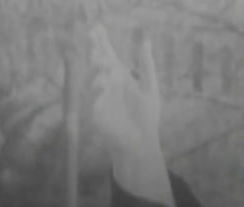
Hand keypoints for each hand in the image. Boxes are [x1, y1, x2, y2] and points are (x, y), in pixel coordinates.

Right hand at [89, 25, 161, 162]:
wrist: (141, 142)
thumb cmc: (146, 116)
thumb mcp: (150, 87)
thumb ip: (146, 65)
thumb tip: (146, 41)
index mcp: (119, 77)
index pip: (107, 55)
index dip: (102, 42)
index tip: (98, 28)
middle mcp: (107, 84)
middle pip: (97, 64)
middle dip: (97, 53)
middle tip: (98, 42)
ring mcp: (100, 97)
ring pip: (93, 78)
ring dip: (98, 69)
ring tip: (107, 62)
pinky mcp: (97, 111)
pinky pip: (94, 97)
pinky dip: (99, 89)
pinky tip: (106, 82)